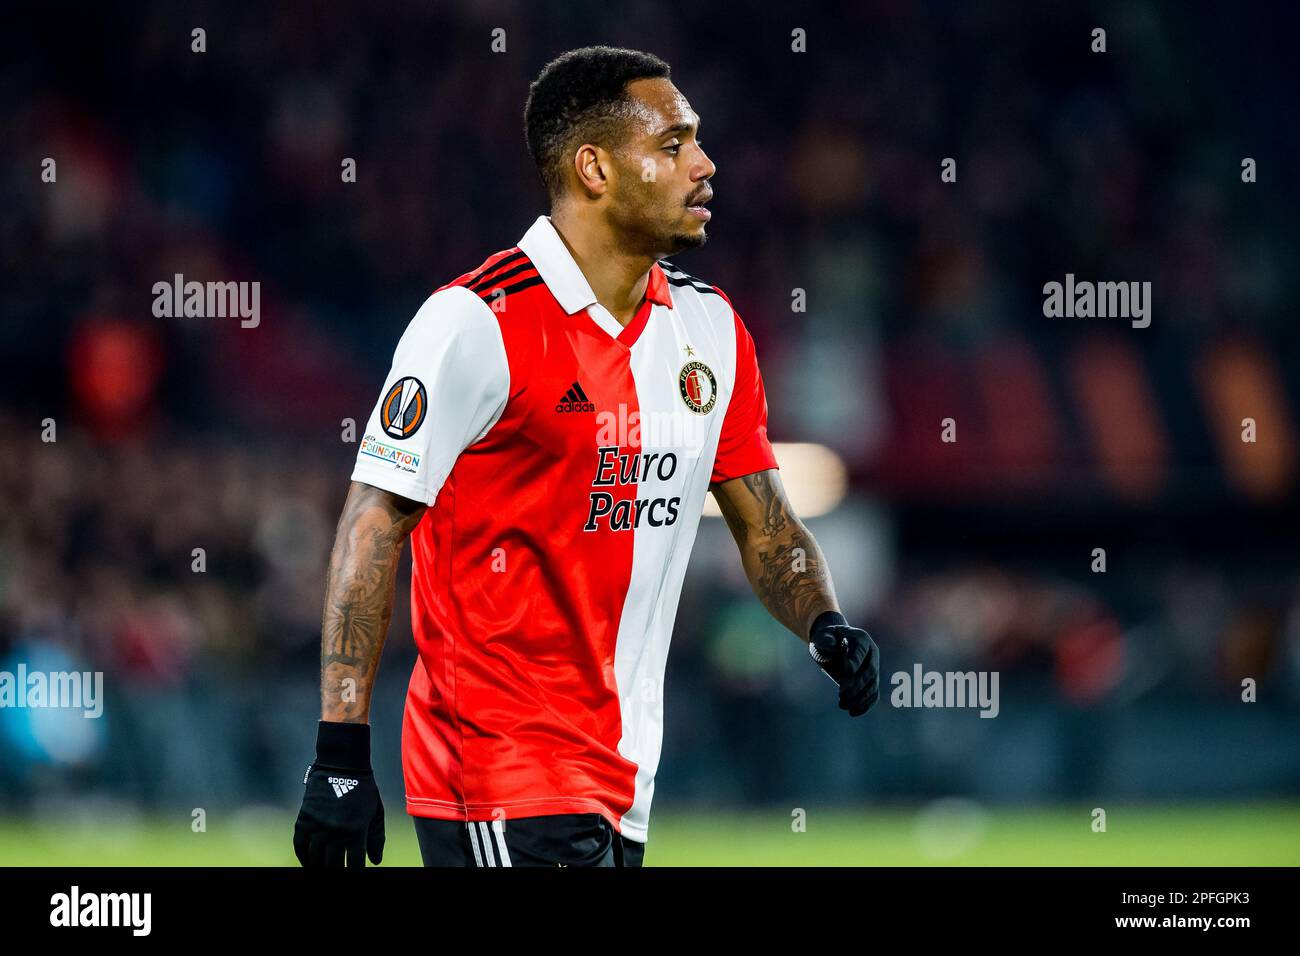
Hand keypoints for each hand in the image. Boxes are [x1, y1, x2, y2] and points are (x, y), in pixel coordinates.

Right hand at [293, 721, 385, 867]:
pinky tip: (309, 862)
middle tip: (337, 871)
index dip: (354, 873)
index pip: (354, 865)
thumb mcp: (375, 813)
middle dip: (336, 872)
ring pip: (315, 859)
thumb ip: (376, 838)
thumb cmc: (363, 790)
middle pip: (332, 865)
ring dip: (318, 867)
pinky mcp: (304, 820)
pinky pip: (300, 846)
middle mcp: (336, 832)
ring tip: (323, 869)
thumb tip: (376, 861)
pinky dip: (303, 857)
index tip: (354, 874)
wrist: (341, 767)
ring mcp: (318, 827)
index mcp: (356, 831)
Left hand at [808, 611, 880, 716]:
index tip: (846, 672)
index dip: (855, 661)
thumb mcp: (822, 636)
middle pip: (870, 671)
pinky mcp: (871, 681)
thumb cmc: (826, 639)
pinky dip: (866, 705)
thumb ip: (824, 639)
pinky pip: (874, 694)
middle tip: (842, 694)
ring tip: (842, 705)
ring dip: (860, 698)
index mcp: (861, 638)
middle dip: (857, 684)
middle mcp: (872, 653)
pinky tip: (853, 712)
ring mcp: (874, 667)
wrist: (833, 644)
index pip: (861, 650)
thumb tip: (830, 644)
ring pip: (873, 685)